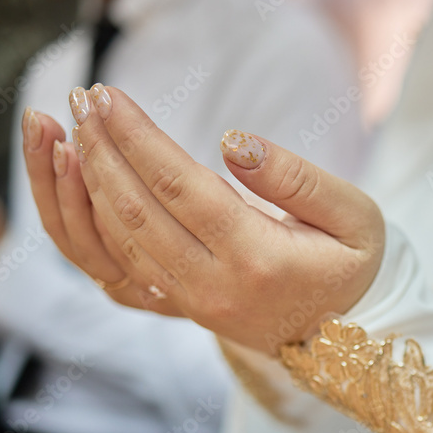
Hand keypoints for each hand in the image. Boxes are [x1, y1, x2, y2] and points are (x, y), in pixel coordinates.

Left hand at [23, 85, 383, 353]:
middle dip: (103, 150)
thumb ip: (297, 177)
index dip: (138, 137)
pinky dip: (97, 220)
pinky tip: (89, 183)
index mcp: (260, 257)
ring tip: (77, 132)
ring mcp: (195, 304)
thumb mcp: (355, 216)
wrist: (348, 337)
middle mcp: (216, 286)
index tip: (109, 96)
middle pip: (138, 210)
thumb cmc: (354, 264)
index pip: (180, 185)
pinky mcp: (183, 310)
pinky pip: (124, 264)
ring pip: (122, 239)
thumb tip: (233, 142)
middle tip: (83, 100)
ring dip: (92, 182)